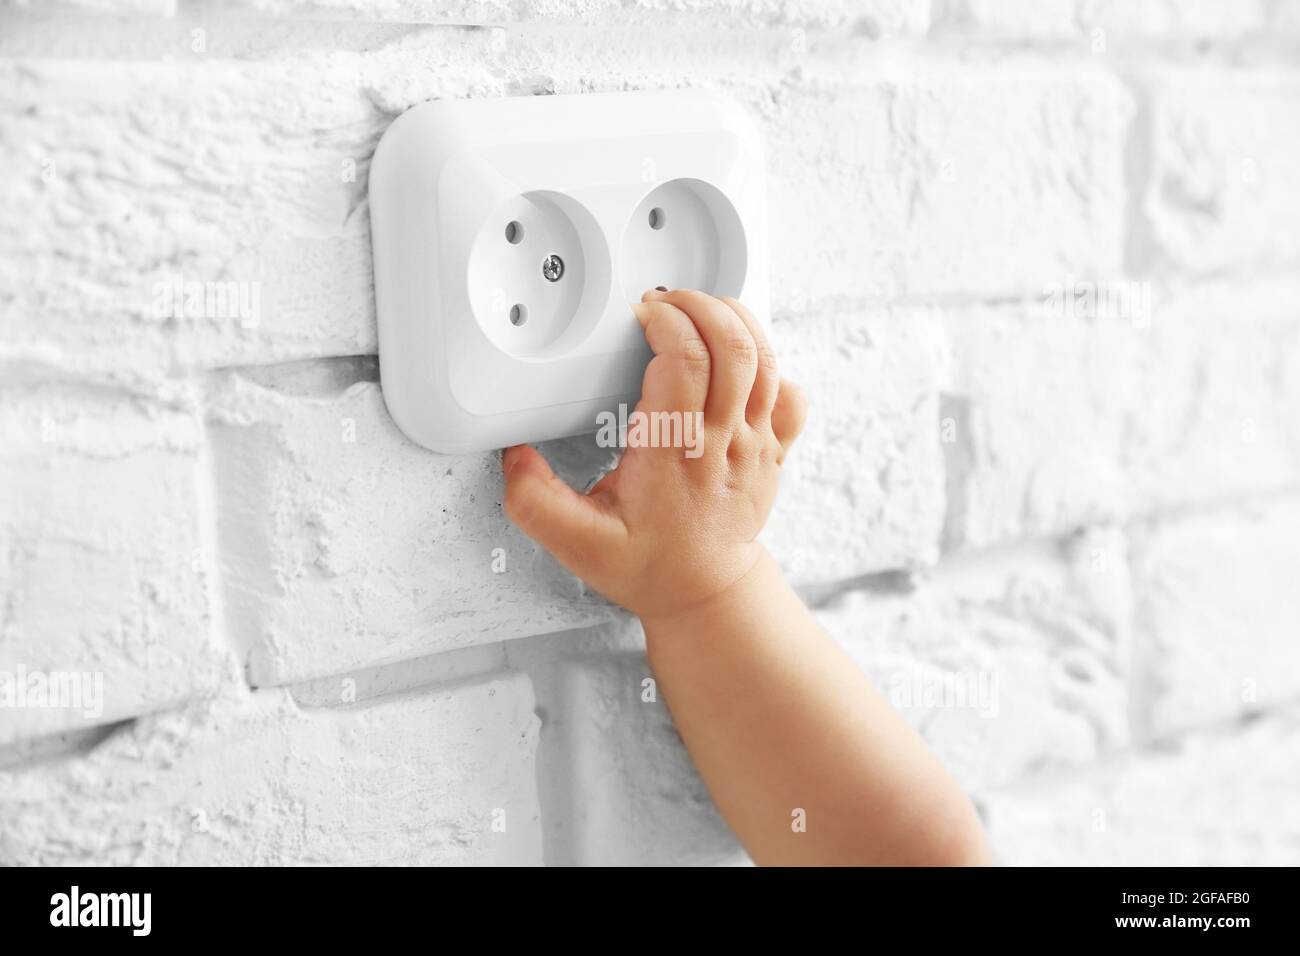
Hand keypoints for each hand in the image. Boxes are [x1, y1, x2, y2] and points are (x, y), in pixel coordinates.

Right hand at [501, 289, 807, 620]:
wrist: (704, 593)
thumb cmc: (648, 566)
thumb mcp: (577, 543)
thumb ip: (535, 501)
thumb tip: (516, 455)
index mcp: (675, 454)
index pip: (687, 362)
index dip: (667, 322)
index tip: (641, 314)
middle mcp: (723, 443)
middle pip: (733, 346)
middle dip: (700, 305)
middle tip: (669, 300)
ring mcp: (756, 444)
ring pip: (766, 359)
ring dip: (736, 320)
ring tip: (702, 309)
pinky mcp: (774, 449)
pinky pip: (790, 392)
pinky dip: (771, 361)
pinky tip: (740, 357)